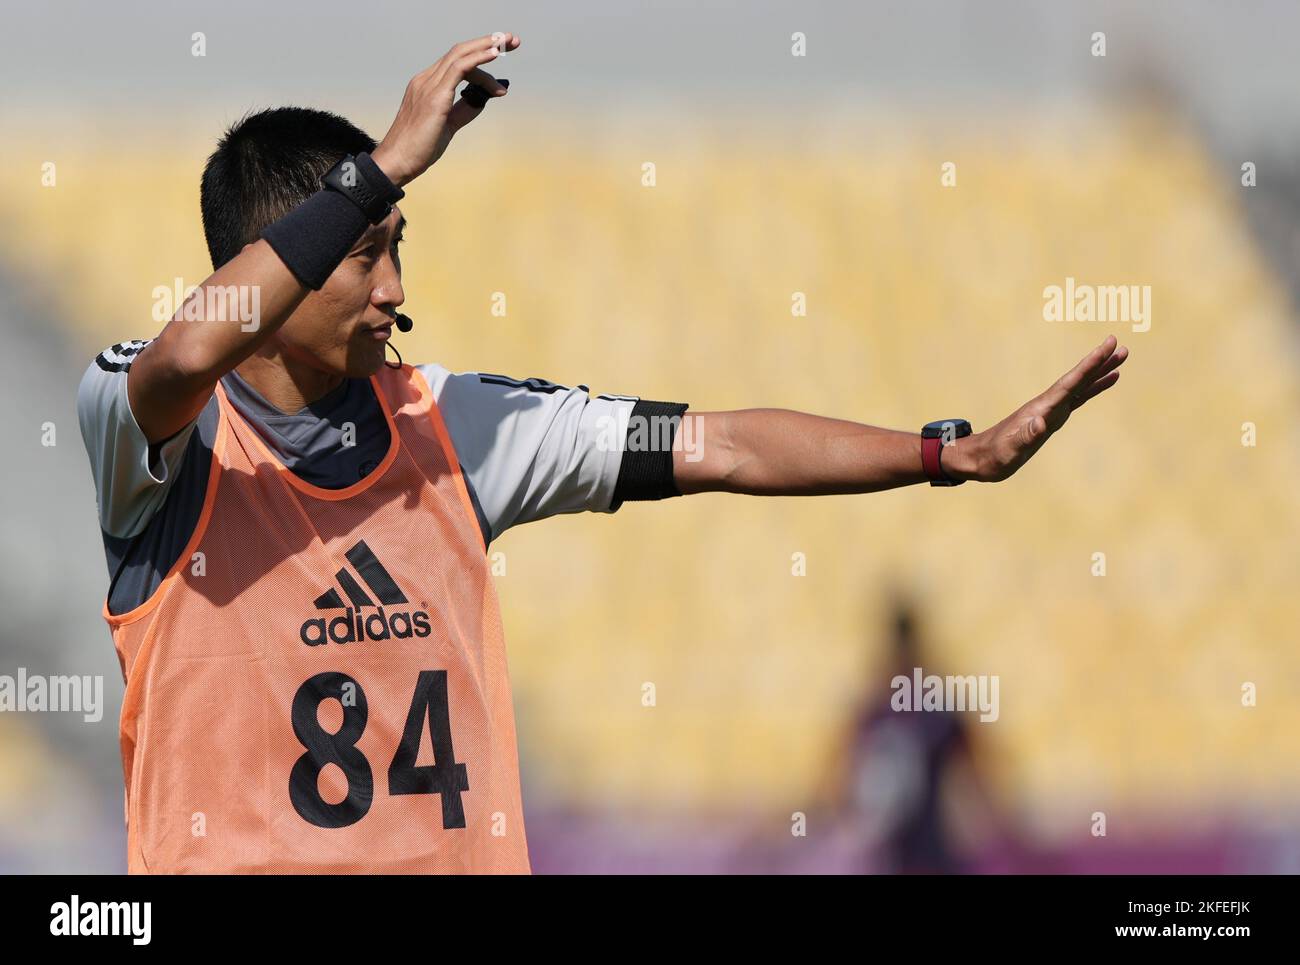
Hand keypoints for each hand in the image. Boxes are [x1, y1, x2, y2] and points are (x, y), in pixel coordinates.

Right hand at [370, 32, 519, 186]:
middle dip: (487, 42)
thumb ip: (463, 110)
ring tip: (509, 42)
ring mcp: (428, 86)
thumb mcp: (447, 125)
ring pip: (460, 56)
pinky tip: (494, 54)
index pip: (456, 62)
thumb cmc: (419, 148)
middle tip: (512, 40)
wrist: (398, 161)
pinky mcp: (435, 97)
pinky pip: (459, 69)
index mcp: (426, 85)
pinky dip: (478, 58)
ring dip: (487, 46)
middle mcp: (425, 80)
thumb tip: (482, 98)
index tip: (502, 60)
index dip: (481, 57)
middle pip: (459, 52)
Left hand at [949, 335, 1129, 481]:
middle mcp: (1048, 405)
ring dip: (1100, 372)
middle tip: (1120, 345)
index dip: (1090, 364)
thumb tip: (1041, 423)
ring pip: (1081, 386)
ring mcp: (1050, 410)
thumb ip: (1025, 437)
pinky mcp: (1051, 418)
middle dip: (1099, 362)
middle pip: (1079, 379)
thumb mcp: (1009, 450)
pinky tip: (1106, 382)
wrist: (979, 458)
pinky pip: (1078, 399)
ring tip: (1121, 359)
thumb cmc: (993, 456)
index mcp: (1042, 408)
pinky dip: (1092, 389)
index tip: (1107, 345)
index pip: (1071, 382)